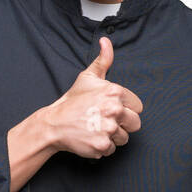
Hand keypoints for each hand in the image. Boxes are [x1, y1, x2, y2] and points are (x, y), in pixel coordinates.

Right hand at [38, 36, 143, 158]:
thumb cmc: (73, 101)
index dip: (125, 109)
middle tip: (104, 121)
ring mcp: (108, 128)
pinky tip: (90, 138)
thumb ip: (103, 60)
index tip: (111, 110)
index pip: (138, 107)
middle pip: (135, 124)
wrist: (54, 123)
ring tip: (96, 129)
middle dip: (122, 125)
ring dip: (112, 137)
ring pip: (124, 138)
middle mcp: (114, 109)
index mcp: (115, 92)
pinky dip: (102, 147)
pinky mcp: (102, 144)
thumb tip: (106, 41)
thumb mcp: (88, 77)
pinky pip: (111, 150)